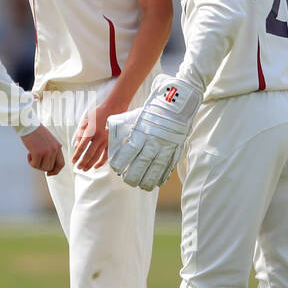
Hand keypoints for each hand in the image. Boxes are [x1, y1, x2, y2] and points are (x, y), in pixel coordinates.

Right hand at [22, 125, 63, 175]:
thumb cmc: (36, 131)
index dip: (55, 171)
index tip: (50, 173)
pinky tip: (29, 154)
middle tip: (36, 162)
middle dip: (42, 167)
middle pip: (51, 167)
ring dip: (36, 164)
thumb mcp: (50, 141)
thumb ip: (52, 151)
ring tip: (32, 155)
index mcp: (58, 146)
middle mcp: (54, 150)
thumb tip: (49, 163)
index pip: (61, 164)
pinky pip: (35, 165)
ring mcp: (47, 152)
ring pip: (43, 168)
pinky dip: (30, 162)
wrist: (28, 125)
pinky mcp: (38, 153)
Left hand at [71, 98, 120, 170]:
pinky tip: (95, 167)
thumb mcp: (84, 122)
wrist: (110, 112)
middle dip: (82, 162)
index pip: (82, 146)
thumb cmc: (96, 116)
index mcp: (91, 131)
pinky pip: (106, 155)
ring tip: (84, 169)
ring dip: (90, 164)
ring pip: (97, 156)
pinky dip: (101, 162)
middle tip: (77, 167)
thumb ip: (79, 134)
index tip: (73, 160)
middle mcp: (99, 137)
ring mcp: (106, 141)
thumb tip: (76, 146)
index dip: (77, 155)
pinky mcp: (110, 143)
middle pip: (89, 153)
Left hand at [107, 73, 202, 189]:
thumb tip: (110, 138)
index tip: (116, 168)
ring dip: (147, 180)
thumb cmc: (153, 109)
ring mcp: (167, 146)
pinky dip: (162, 176)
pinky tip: (155, 183)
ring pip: (155, 169)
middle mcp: (154, 141)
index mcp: (141, 132)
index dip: (121, 163)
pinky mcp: (176, 149)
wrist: (177, 101)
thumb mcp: (134, 115)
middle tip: (127, 180)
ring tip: (140, 186)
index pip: (128, 152)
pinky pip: (168, 166)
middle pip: (141, 164)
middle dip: (132, 176)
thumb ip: (122, 127)